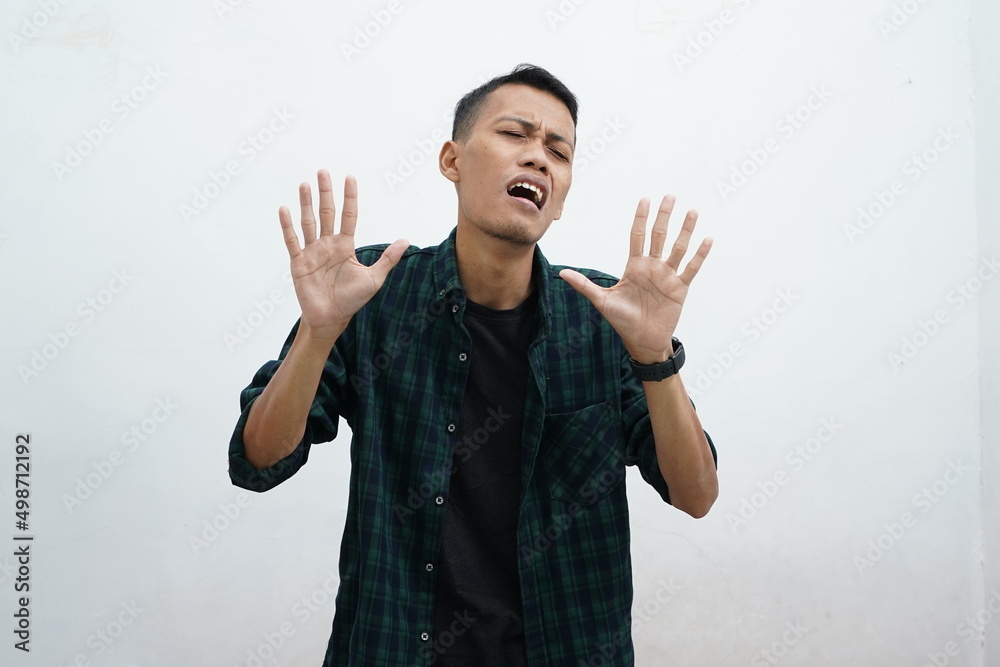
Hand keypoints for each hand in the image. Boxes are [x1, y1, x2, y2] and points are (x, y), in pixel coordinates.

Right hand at [279, 169, 407, 340]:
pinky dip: (288, 226)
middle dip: (325, 193)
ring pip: (308, 222)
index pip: (348, 215)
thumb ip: (388, 258)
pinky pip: (292, 241)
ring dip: (306, 204)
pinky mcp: (299, 262)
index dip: (349, 197)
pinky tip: (285, 210)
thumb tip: (406, 240)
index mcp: (345, 245)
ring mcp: (312, 252)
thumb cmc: (352, 299)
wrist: (332, 318)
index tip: (349, 177)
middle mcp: (327, 244)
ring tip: (304, 184)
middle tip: (323, 171)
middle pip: (326, 213)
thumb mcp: (374, 278)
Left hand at [558, 195, 711, 362]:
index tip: (645, 199)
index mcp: (634, 266)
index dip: (641, 218)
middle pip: (659, 236)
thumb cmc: (622, 321)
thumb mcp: (602, 301)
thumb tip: (561, 273)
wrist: (642, 341)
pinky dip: (700, 254)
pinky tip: (707, 239)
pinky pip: (691, 268)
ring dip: (685, 230)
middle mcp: (652, 267)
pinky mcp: (680, 288)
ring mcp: (667, 276)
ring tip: (692, 211)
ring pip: (678, 248)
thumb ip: (584, 285)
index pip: (638, 236)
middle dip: (664, 216)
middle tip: (670, 196)